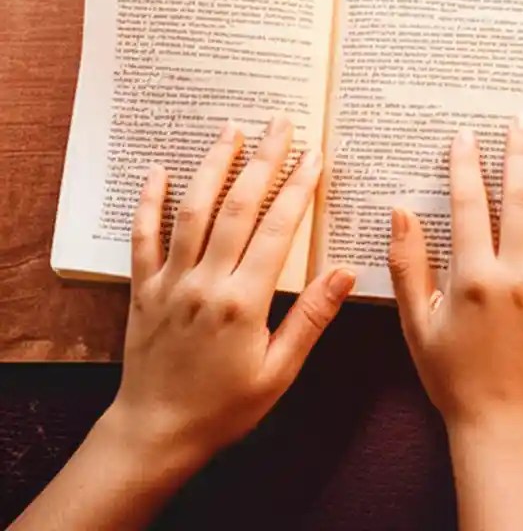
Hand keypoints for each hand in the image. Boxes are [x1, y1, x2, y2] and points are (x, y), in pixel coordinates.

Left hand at [107, 117, 354, 466]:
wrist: (158, 431)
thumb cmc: (227, 407)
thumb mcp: (281, 370)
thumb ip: (311, 317)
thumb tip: (347, 273)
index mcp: (244, 301)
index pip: (276, 230)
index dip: (298, 188)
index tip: (314, 156)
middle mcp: (205, 283)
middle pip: (236, 207)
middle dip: (263, 160)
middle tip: (280, 122)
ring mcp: (170, 283)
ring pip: (191, 211)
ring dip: (212, 165)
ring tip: (231, 129)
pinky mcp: (144, 290)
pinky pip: (144, 237)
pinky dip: (150, 201)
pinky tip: (158, 170)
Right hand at [389, 114, 522, 437]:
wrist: (507, 424)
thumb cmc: (456, 379)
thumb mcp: (416, 325)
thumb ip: (406, 266)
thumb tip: (399, 214)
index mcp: (475, 281)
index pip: (469, 205)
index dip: (465, 164)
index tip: (464, 135)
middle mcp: (519, 277)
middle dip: (521, 151)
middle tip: (519, 120)